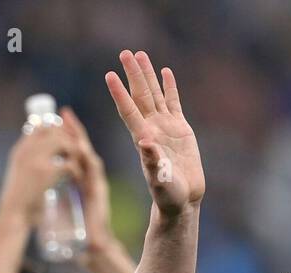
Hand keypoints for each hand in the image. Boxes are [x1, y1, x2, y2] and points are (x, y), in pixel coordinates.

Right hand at [0, 116, 86, 223]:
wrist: (13, 217)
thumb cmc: (16, 202)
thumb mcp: (18, 176)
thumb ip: (29, 162)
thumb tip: (44, 157)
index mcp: (20, 151)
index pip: (40, 128)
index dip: (54, 131)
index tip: (64, 141)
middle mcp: (27, 150)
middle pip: (53, 131)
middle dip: (68, 139)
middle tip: (76, 153)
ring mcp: (37, 159)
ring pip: (63, 142)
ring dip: (74, 152)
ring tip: (78, 164)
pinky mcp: (47, 172)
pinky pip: (69, 162)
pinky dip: (76, 170)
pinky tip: (77, 178)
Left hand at [57, 109, 117, 256]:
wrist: (91, 245)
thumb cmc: (76, 228)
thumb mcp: (62, 204)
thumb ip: (55, 191)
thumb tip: (33, 185)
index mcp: (79, 177)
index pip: (72, 151)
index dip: (65, 134)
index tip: (55, 117)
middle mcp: (89, 177)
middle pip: (81, 148)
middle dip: (74, 130)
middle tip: (64, 113)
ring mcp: (95, 184)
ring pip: (89, 157)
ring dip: (81, 141)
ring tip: (73, 127)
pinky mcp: (99, 194)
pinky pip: (94, 174)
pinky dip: (89, 162)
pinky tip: (83, 152)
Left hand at [104, 50, 203, 215]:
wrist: (181, 201)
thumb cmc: (167, 195)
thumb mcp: (159, 180)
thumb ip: (153, 161)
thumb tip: (145, 142)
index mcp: (142, 138)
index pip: (128, 110)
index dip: (119, 93)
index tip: (109, 75)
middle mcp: (151, 128)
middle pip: (140, 96)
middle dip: (133, 74)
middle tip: (125, 53)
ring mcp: (165, 127)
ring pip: (154, 95)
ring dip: (147, 75)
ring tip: (140, 55)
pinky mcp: (180, 129)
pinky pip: (173, 102)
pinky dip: (169, 87)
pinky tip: (165, 72)